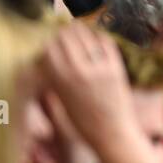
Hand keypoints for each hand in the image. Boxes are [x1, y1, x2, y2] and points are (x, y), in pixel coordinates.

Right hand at [36, 23, 134, 151]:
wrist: (112, 134)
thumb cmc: (83, 122)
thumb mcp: (61, 100)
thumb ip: (54, 78)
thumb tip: (46, 57)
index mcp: (60, 81)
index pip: (48, 48)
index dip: (49, 42)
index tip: (51, 40)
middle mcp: (78, 71)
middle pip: (65, 37)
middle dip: (63, 32)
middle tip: (64, 30)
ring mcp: (98, 68)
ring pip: (85, 35)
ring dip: (80, 30)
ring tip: (78, 28)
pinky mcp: (116, 68)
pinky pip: (106, 42)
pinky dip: (99, 36)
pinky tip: (95, 37)